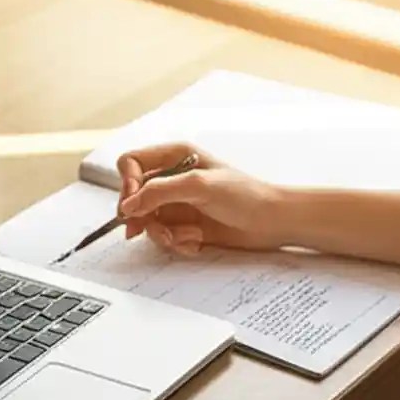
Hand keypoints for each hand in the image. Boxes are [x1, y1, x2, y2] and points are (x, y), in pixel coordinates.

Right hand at [117, 142, 285, 254]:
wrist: (272, 222)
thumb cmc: (245, 195)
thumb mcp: (199, 186)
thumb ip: (159, 192)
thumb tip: (128, 205)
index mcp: (174, 156)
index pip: (130, 163)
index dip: (127, 184)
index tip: (135, 205)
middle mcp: (171, 178)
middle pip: (134, 198)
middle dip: (145, 218)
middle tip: (159, 230)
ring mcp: (176, 203)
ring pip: (146, 221)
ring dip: (164, 234)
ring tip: (188, 236)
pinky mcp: (183, 225)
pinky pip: (162, 237)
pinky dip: (177, 243)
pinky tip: (197, 240)